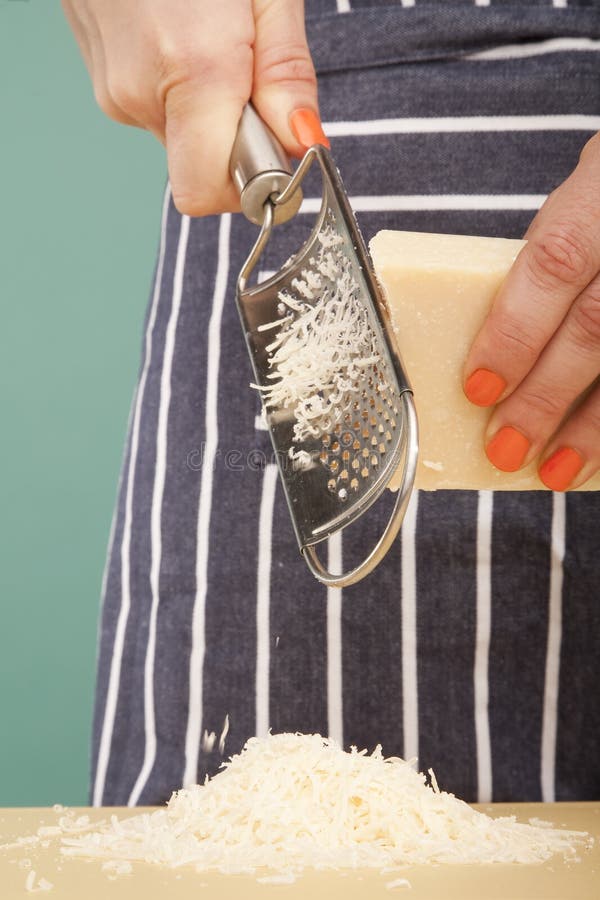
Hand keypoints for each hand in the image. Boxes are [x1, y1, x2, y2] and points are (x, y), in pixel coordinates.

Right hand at [62, 0, 324, 215]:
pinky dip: (179, 90)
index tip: (275, 152)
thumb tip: (305, 144)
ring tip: (211, 41)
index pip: (206, 193)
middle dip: (235, 139)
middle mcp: (141, 93)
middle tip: (248, 76)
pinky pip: (155, 108)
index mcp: (192, 73)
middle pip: (199, 167)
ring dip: (207, 111)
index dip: (247, 186)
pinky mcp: (100, 76)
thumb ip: (286, 74)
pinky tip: (182, 36)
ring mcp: (112, 87)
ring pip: (179, 137)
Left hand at [464, 133, 599, 490]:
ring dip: (595, 427)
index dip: (514, 331)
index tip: (479, 388)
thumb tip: (496, 351)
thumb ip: (553, 261)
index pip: (555, 262)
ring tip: (556, 473)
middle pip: (598, 324)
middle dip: (546, 396)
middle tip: (505, 447)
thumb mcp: (582, 203)